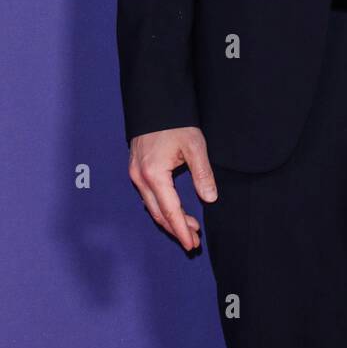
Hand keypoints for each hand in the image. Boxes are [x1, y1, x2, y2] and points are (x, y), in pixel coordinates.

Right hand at [128, 127, 217, 251]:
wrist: (156, 105)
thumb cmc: (176, 123)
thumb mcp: (195, 146)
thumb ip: (202, 174)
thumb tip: (210, 198)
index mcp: (154, 174)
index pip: (170, 211)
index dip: (181, 229)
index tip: (192, 243)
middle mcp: (140, 178)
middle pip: (158, 213)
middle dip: (176, 229)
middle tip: (193, 242)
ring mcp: (136, 174)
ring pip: (152, 206)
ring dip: (170, 219)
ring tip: (190, 228)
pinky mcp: (137, 170)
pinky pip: (148, 197)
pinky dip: (162, 207)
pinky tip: (175, 210)